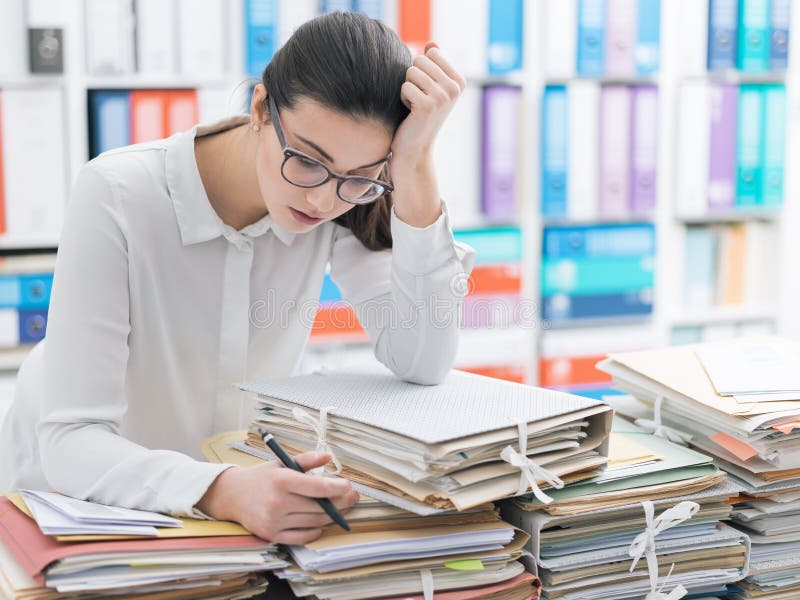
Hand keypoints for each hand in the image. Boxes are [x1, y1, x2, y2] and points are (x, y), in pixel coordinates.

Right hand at [196, 452, 358, 543]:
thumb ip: (307, 459)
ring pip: (315, 522)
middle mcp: (278, 502)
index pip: (317, 487)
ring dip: (332, 516)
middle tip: (352, 497)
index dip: (337, 487)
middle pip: (320, 507)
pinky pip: (303, 537)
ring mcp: (274, 521)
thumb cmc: (261, 477)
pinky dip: (316, 530)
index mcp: (282, 481)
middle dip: (341, 502)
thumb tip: (329, 456)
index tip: (348, 485)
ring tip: (341, 507)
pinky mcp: (272, 535)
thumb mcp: (282, 462)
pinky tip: (321, 522)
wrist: (232, 495)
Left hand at [392, 42, 466, 165]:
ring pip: (411, 72)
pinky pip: (405, 86)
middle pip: (420, 60)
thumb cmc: (421, 114)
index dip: (422, 69)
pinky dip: (403, 98)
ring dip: (407, 88)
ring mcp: (443, 97)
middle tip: (419, 97)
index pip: (431, 52)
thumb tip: (431, 43)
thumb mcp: (432, 86)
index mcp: (460, 80)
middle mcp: (455, 88)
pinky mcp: (427, 106)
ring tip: (415, 104)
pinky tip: (411, 112)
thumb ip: (433, 63)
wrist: (416, 148)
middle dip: (413, 78)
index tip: (427, 89)